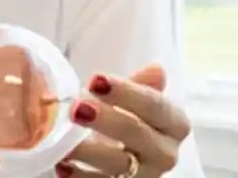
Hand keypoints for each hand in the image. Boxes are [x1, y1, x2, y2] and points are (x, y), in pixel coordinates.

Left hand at [57, 65, 190, 177]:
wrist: (126, 156)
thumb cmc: (130, 120)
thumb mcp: (135, 101)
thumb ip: (142, 86)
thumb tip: (157, 70)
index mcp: (174, 124)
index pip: (155, 105)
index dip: (126, 92)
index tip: (95, 80)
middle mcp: (165, 153)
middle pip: (137, 133)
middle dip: (106, 119)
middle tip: (76, 107)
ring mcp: (146, 176)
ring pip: (118, 164)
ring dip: (88, 150)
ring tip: (63, 135)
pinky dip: (80, 176)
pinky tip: (62, 164)